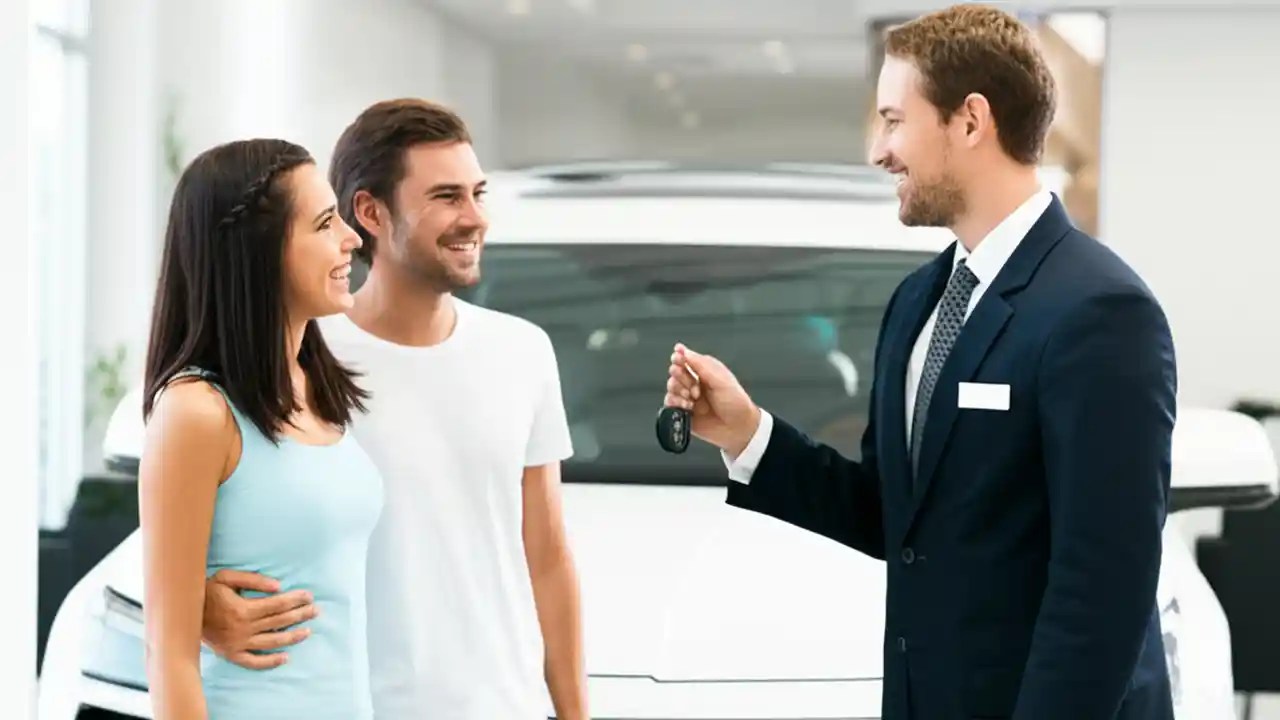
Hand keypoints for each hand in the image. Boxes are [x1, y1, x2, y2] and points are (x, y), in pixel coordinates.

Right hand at [202, 569, 317, 669]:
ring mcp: (238, 644)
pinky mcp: (232, 654)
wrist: (183, 613)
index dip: (296, 599)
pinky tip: (285, 658)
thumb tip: (278, 586)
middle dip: (300, 615)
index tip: (309, 596)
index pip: (278, 604)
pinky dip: (270, 662)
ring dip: (292, 637)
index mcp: (244, 609)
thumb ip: (253, 580)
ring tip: (308, 631)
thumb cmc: (207, 591)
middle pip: (279, 621)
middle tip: (316, 611)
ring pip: (272, 641)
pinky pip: (254, 662)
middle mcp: (243, 628)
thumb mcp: (227, 578)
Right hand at [664, 343, 761, 456]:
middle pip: (676, 372)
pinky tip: (686, 406)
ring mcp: (689, 398)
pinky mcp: (683, 413)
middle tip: (693, 385)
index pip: (686, 359)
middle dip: (680, 376)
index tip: (677, 357)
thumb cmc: (735, 403)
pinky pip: (670, 404)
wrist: (739, 428)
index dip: (679, 357)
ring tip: (691, 397)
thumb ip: (701, 365)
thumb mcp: (721, 379)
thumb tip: (684, 351)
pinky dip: (675, 403)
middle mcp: (695, 383)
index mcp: (705, 372)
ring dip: (678, 390)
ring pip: (671, 387)